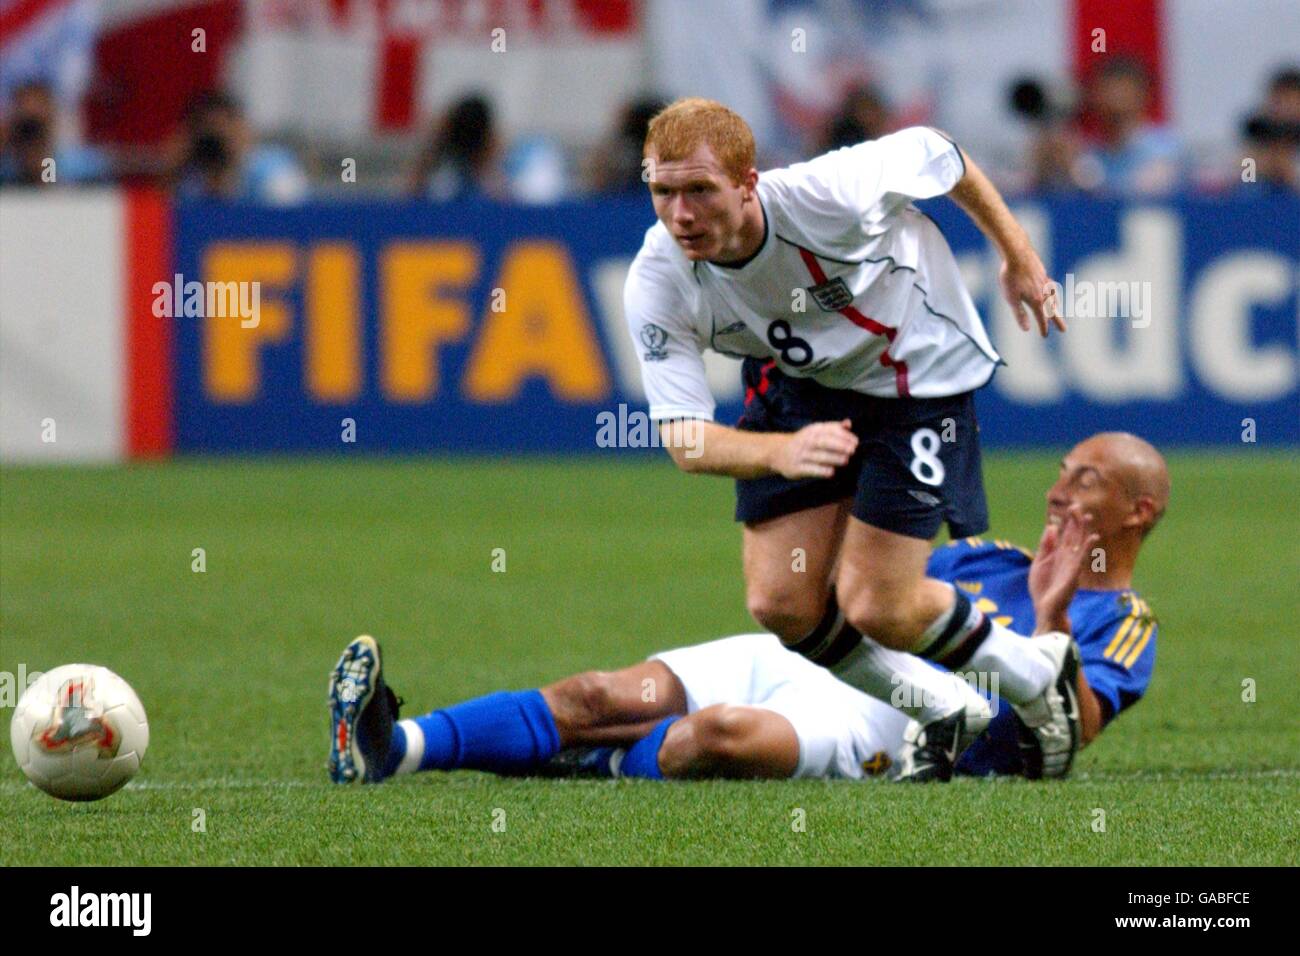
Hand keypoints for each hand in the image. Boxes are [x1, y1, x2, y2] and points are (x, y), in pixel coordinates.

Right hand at [771, 419, 857, 479]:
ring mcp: (800, 455)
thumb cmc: (803, 442)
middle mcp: (806, 441)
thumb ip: (833, 428)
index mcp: (812, 430)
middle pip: (823, 441)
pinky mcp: (796, 468)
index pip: (829, 430)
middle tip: (852, 450)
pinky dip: (821, 470)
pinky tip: (831, 472)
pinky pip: (810, 469)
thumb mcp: (815, 432)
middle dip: (839, 445)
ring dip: (833, 457)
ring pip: (818, 456)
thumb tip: (848, 423)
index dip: (843, 435)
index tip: (855, 441)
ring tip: (845, 460)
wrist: (777, 452)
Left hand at [1000, 246, 1064, 337]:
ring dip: (1055, 306)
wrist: (1017, 253)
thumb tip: (1027, 329)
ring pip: (1053, 297)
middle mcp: (1044, 293)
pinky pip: (1050, 287)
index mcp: (1036, 301)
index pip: (1042, 318)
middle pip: (1052, 310)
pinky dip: (1052, 293)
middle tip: (1064, 330)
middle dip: (1057, 321)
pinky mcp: (1043, 273)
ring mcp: (1045, 282)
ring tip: (1057, 311)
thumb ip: (1020, 314)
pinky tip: (1050, 290)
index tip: (1044, 336)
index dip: (1043, 328)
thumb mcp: (1011, 298)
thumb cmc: (1011, 277)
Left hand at [1028, 505, 1098, 632]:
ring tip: (1088, 516)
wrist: (1045, 608)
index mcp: (1057, 555)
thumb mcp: (1039, 563)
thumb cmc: (1042, 588)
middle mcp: (1067, 557)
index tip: (1071, 507)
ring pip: (1079, 543)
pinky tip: (1093, 536)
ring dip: (1083, 529)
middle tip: (1078, 505)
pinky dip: (1087, 546)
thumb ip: (1045, 546)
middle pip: (1073, 535)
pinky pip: (1082, 557)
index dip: (1067, 521)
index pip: (1064, 534)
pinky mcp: (1074, 572)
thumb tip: (1050, 527)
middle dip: (1076, 521)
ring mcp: (1072, 564)